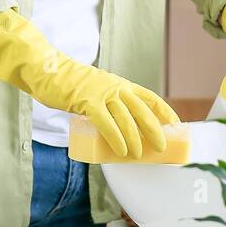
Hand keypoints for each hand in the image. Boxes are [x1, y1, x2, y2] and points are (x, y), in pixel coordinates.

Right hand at [0, 9, 179, 158]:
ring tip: (138, 155)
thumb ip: (108, 103)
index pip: (149, 97)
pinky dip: (116, 137)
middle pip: (143, 109)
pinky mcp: (87, 101)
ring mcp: (102, 93)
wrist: (49, 71)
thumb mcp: (97, 89)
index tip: (176, 125)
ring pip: (126, 118)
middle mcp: (116, 87)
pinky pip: (106, 122)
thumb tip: (117, 129)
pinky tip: (121, 150)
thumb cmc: (71, 86)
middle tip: (161, 147)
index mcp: (120, 84)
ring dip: (135, 139)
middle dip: (155, 129)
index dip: (165, 111)